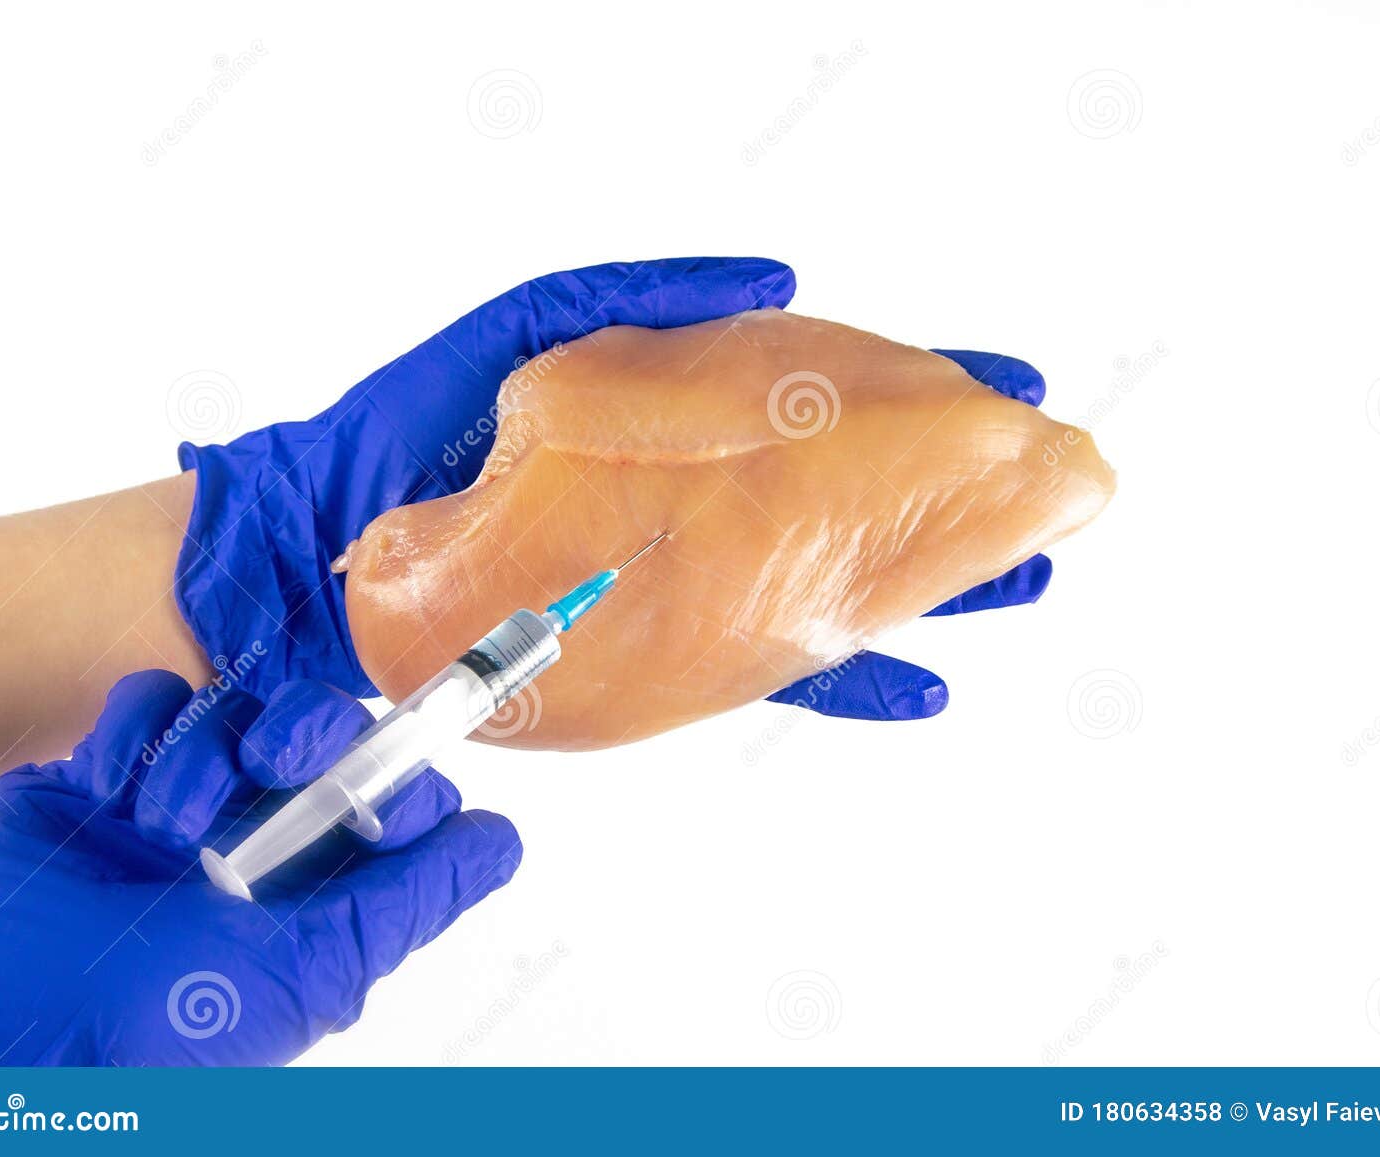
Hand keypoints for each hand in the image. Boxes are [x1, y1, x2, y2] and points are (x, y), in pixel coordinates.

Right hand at [0, 672, 519, 1065]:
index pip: (395, 798)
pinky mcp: (93, 780)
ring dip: (209, 748)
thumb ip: (404, 904)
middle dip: (313, 727)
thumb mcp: (305, 975)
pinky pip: (146, 702)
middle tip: (277, 764)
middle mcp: (254, 840)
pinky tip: (110, 791)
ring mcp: (173, 805)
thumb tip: (501, 843)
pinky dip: (138, 731)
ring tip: (163, 826)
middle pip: (322, 730)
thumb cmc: (155, 1036)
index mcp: (316, 890)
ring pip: (236, 707)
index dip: (406, 779)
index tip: (389, 798)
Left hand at [172, 253, 1052, 724]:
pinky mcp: (657, 653)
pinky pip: (768, 674)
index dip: (916, 399)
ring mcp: (686, 583)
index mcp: (683, 426)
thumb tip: (781, 274)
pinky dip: (843, 680)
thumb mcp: (532, 330)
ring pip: (835, 585)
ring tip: (1023, 573)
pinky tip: (918, 685)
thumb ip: (642, 297)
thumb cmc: (416, 425)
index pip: (823, 410)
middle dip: (954, 489)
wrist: (332, 547)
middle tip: (1047, 480)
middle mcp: (698, 507)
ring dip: (933, 584)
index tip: (1002, 388)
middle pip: (850, 498)